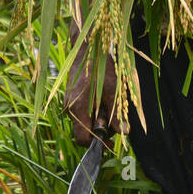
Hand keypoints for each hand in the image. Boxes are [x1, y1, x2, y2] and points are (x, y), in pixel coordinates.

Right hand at [65, 31, 122, 146]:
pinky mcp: (70, 97)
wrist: (88, 49)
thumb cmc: (101, 69)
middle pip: (83, 132)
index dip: (97, 144)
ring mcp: (68, 103)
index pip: (82, 139)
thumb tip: (124, 133)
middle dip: (99, 131)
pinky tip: (101, 100)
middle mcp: (70, 109)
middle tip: (113, 121)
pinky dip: (92, 112)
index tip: (110, 143)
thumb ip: (116, 115)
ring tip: (108, 106)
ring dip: (96, 120)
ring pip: (82, 122)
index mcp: (78, 110)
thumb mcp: (113, 93)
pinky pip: (81, 112)